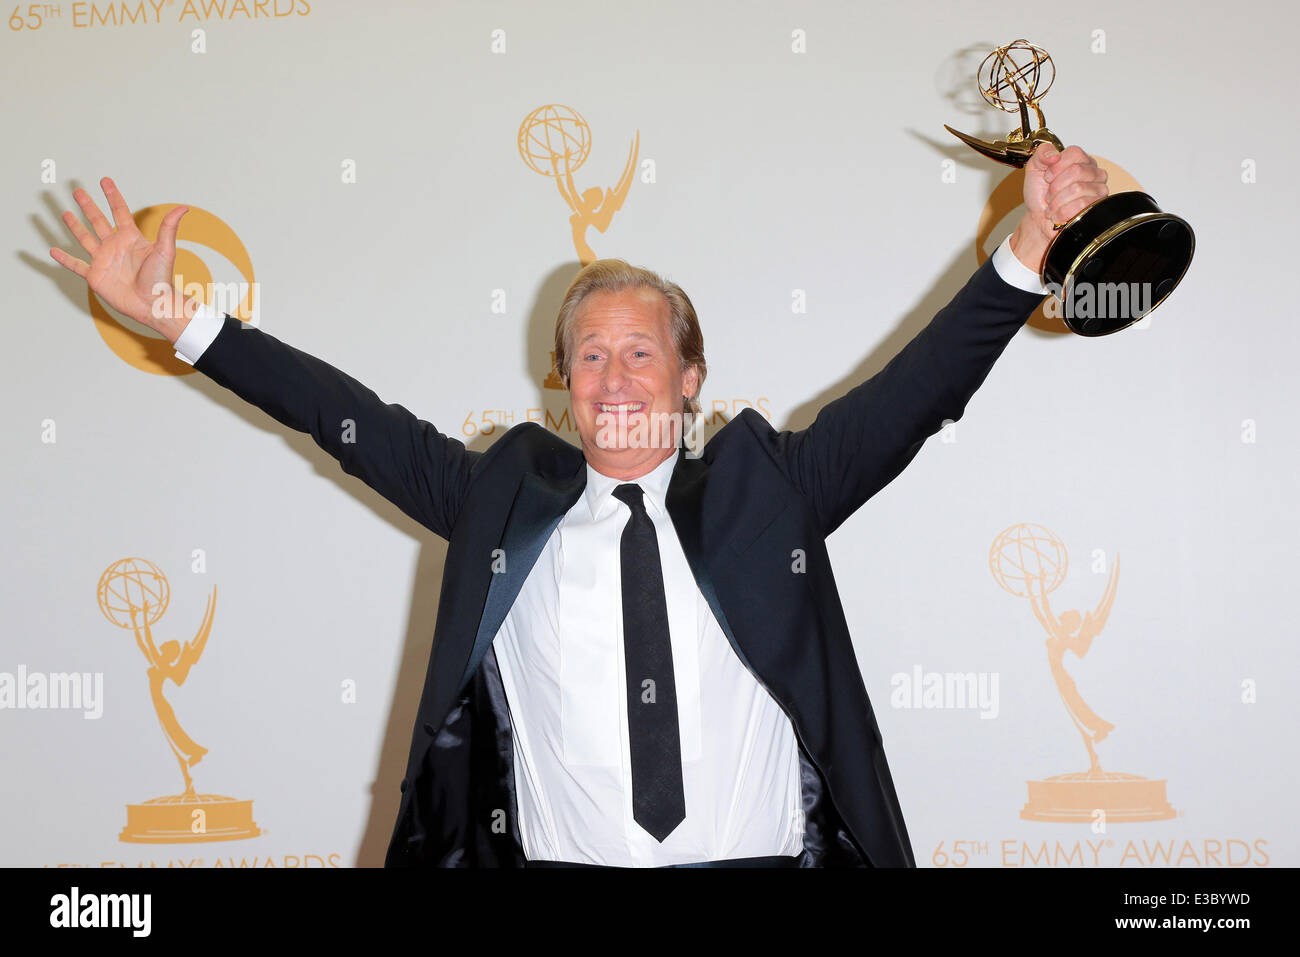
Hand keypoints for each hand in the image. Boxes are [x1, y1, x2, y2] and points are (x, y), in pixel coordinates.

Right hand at [48, 177, 194, 338]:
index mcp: (131, 238)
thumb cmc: (161, 279)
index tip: (105, 181)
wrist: (152, 304)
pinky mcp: (95, 276)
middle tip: (78, 191)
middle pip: (97, 221)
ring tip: (64, 213)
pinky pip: (76, 266)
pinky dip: (64, 259)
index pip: (119, 211)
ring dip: (74, 226)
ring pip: (85, 239)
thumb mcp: (165, 250)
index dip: (112, 196)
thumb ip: (169, 227)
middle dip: (87, 206)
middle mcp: (115, 246)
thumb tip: (184, 207)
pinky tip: (54, 251)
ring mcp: (104, 260)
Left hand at [1010, 145, 1108, 273]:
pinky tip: (1059, 214)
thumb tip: (1054, 154)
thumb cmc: (1039, 194)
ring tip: (1053, 205)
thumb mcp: (1034, 169)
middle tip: (1050, 194)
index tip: (1047, 177)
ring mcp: (1098, 189)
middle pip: (1077, 171)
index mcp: (1080, 160)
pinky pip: (1080, 205)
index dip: (1056, 167)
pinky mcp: (1097, 207)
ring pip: (1078, 188)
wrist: (1038, 218)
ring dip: (1057, 201)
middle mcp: (1093, 172)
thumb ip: (1042, 154)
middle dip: (1055, 186)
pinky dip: (1062, 212)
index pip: (1075, 153)